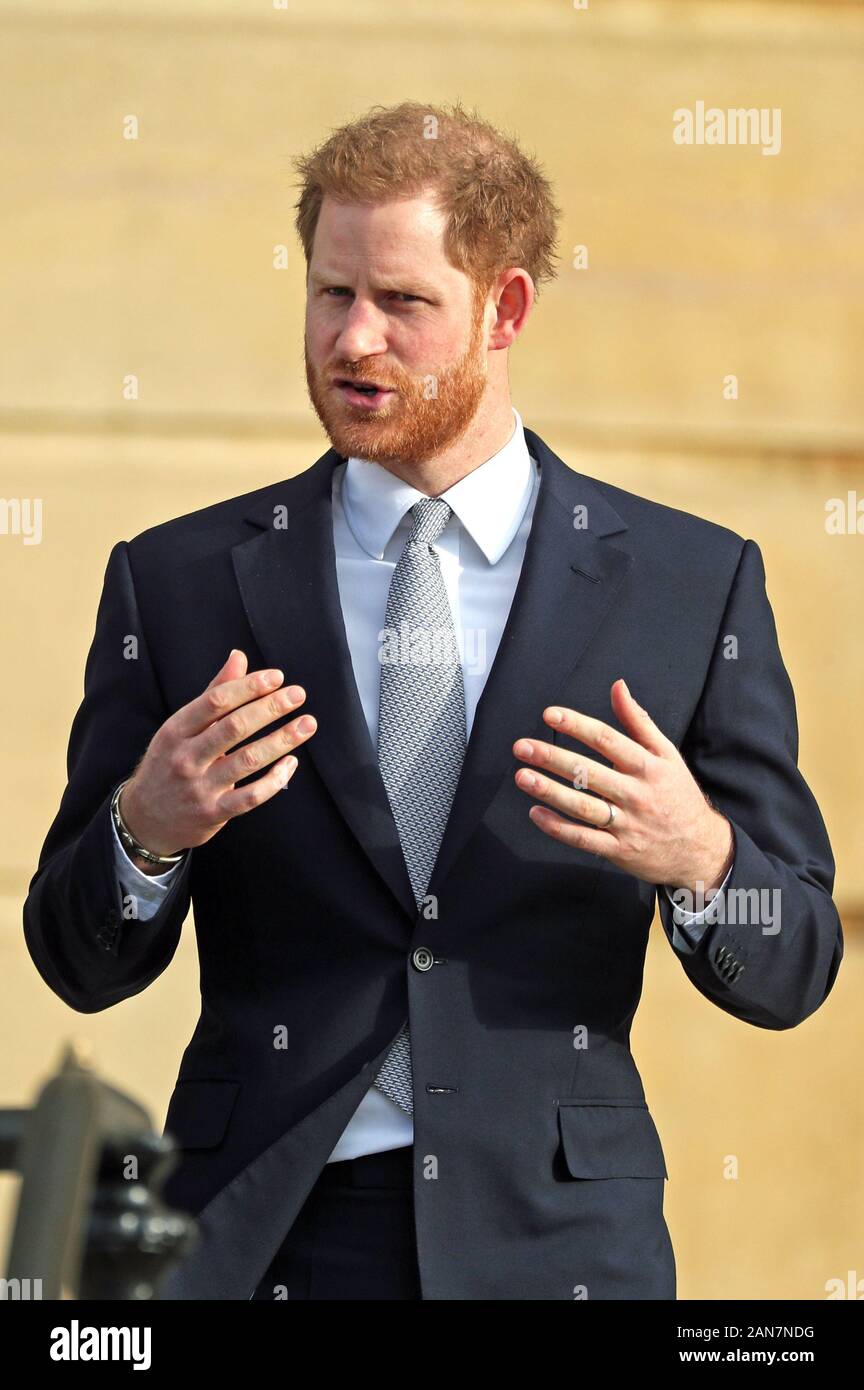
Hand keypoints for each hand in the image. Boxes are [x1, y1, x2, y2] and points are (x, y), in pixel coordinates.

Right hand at [119, 648, 316, 859]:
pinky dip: (275, 779)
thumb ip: (214, 693)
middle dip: (270, 708)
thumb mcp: (181, 727)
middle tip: (298, 694)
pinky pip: (251, 796)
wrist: (145, 819)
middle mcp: (186, 757)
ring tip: (307, 724)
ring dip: (282, 740)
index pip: (215, 701)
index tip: (277, 677)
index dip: (248, 686)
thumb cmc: (169, 763)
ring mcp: (199, 787)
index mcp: (176, 729)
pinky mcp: (213, 813)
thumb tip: (238, 656)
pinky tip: (291, 763)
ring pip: (248, 760)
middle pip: (234, 727)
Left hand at [512, 678, 733, 893]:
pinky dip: (558, 828)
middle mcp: (637, 793)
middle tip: (522, 747)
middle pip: (590, 772)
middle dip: (553, 758)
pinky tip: (536, 813)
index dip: (577, 725)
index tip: (550, 715)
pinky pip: (584, 839)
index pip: (607, 740)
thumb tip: (617, 686)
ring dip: (550, 791)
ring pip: (584, 806)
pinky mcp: (619, 850)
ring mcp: (627, 824)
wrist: (701, 848)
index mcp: (648, 766)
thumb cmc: (678, 794)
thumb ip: (638, 721)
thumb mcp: (667, 754)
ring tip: (523, 776)